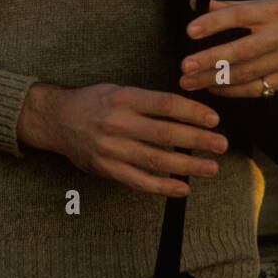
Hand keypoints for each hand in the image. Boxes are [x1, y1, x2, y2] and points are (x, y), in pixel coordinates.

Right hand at [17, 82, 227, 196]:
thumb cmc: (93, 101)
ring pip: (155, 160)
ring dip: (187, 166)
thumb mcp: (118, 90)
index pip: (165, 104)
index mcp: (123, 97)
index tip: (213, 118)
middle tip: (221, 144)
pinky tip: (183, 188)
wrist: (55, 118)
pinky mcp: (105, 168)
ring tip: (211, 168)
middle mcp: (117, 122)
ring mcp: (111, 148)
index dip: (192, 111)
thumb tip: (186, 111)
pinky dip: (162, 186)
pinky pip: (138, 181)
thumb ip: (147, 101)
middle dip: (197, 140)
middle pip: (165, 133)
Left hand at [178, 0, 277, 97]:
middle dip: (210, 60)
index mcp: (273, 10)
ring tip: (190, 81)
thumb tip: (197, 3)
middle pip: (242, 50)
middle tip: (184, 66)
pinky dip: (234, 90)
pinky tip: (215, 89)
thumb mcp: (266, 1)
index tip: (190, 31)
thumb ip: (231, 5)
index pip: (239, 16)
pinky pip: (259, 88)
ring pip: (248, 73)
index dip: (214, 23)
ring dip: (215, 80)